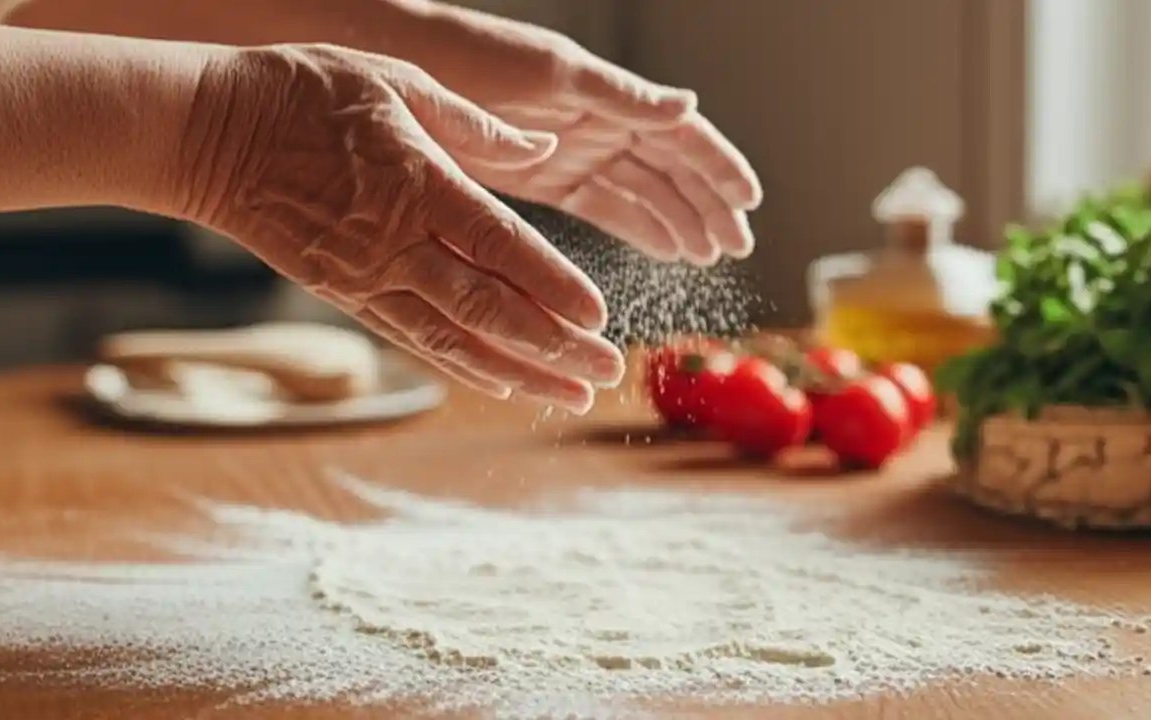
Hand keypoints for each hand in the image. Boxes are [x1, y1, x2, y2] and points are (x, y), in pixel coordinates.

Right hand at [177, 43, 623, 412]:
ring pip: (455, 340)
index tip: (600, 318)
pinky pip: (414, 342)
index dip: (552, 286)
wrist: (207, 134)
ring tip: (573, 394)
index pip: (500, 247)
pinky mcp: (345, 296)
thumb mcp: (397, 83)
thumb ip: (476, 126)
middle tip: (610, 370)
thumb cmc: (302, 94)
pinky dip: (464, 367)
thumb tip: (542, 150)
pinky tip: (506, 384)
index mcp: (418, 185)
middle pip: (488, 309)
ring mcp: (367, 278)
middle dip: (554, 345)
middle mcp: (396, 244)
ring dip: (520, 372)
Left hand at [394, 4, 762, 265]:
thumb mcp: (553, 74)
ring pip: (641, 194)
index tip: (750, 203)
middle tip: (737, 247)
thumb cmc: (473, 55)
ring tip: (708, 257)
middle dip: (706, 206)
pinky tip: (663, 251)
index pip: (679, 137)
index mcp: (607, 96)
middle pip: (669, 172)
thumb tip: (690, 106)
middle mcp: (598, 125)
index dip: (717, 168)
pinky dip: (636, 228)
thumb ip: (621, 96)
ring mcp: (572, 153)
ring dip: (677, 223)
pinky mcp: (542, 179)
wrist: (400, 65)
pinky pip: (603, 207)